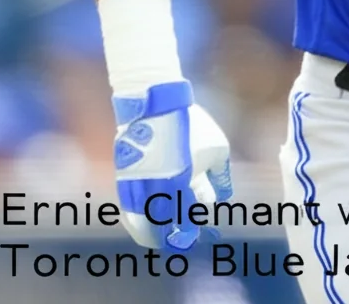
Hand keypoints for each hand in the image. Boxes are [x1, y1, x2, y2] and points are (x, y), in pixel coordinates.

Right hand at [113, 80, 232, 250]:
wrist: (155, 106)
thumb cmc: (191, 126)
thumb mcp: (217, 148)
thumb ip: (221, 176)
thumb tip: (224, 198)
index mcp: (180, 184)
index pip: (187, 222)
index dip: (196, 232)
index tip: (206, 236)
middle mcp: (155, 190)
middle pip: (163, 230)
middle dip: (175, 239)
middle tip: (185, 241)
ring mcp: (136, 188)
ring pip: (142, 227)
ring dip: (155, 236)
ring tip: (166, 238)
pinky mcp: (124, 183)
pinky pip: (130, 214)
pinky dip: (139, 225)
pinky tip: (148, 226)